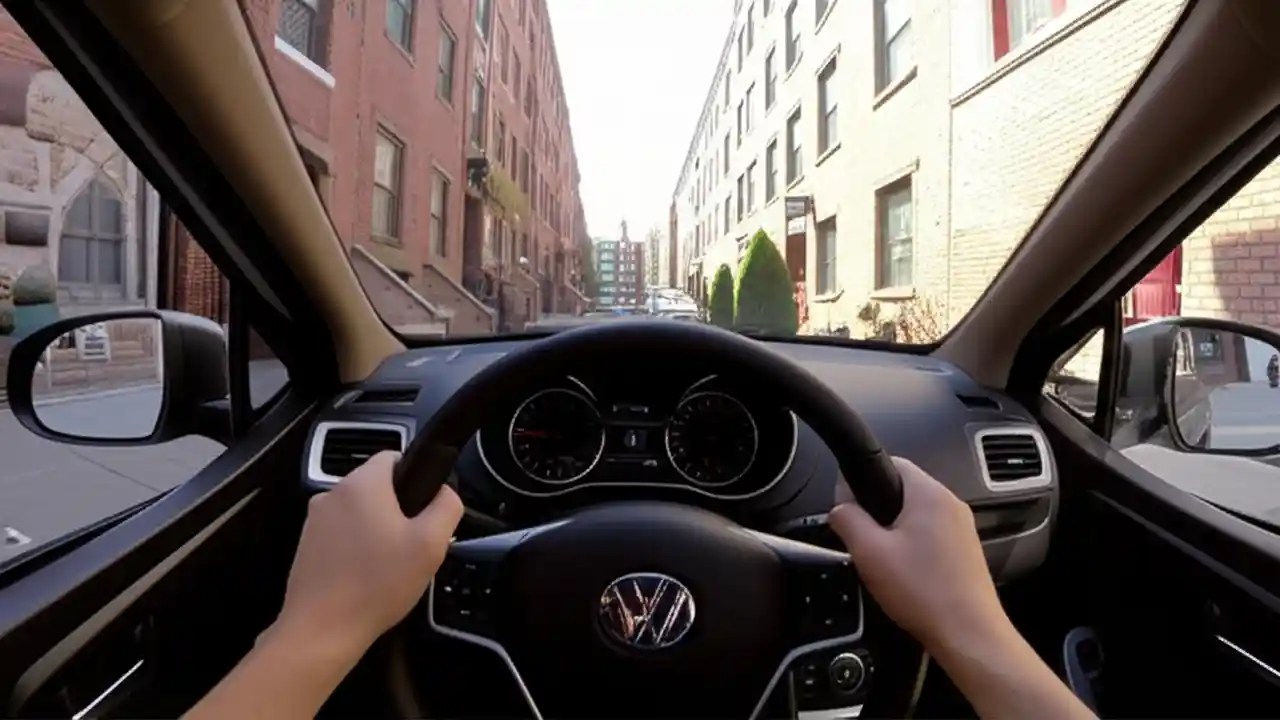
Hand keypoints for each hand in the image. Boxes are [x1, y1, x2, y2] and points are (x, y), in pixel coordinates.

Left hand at [275, 451, 462, 655]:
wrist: (322, 630)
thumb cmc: (377, 584)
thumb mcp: (431, 544)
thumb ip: (447, 506)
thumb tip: (446, 493)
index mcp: (362, 484)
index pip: (395, 455)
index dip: (416, 478)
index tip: (425, 510)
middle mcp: (333, 494)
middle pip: (377, 487)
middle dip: (398, 509)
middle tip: (413, 545)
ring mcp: (314, 520)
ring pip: (359, 512)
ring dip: (376, 530)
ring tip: (389, 566)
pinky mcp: (306, 545)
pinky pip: (341, 534)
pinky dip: (356, 548)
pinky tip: (366, 577)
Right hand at [828, 457, 1007, 655]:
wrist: (968, 635)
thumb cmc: (922, 592)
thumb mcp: (869, 552)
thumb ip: (847, 520)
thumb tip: (839, 508)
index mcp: (930, 494)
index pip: (891, 462)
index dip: (862, 480)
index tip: (848, 507)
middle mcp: (951, 504)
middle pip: (903, 490)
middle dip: (877, 510)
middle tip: (862, 539)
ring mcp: (962, 529)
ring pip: (915, 515)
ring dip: (894, 530)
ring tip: (882, 560)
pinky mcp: (965, 551)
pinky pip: (930, 535)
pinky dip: (912, 546)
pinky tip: (904, 573)